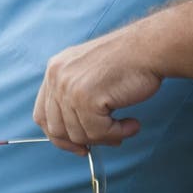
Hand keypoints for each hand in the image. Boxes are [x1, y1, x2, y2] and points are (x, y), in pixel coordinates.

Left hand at [32, 27, 162, 153]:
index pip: (42, 115)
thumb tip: (76, 137)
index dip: (58, 136)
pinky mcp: (86, 98)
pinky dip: (119, 133)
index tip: (78, 145)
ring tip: (126, 127)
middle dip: (84, 141)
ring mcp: (69, 87)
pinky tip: (132, 124)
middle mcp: (57, 77)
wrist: (149, 47)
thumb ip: (75, 96)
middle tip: (109, 139)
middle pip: (57, 130)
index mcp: (55, 69)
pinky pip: (98, 133)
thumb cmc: (128, 61)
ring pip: (79, 135)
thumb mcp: (89, 72)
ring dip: (106, 137)